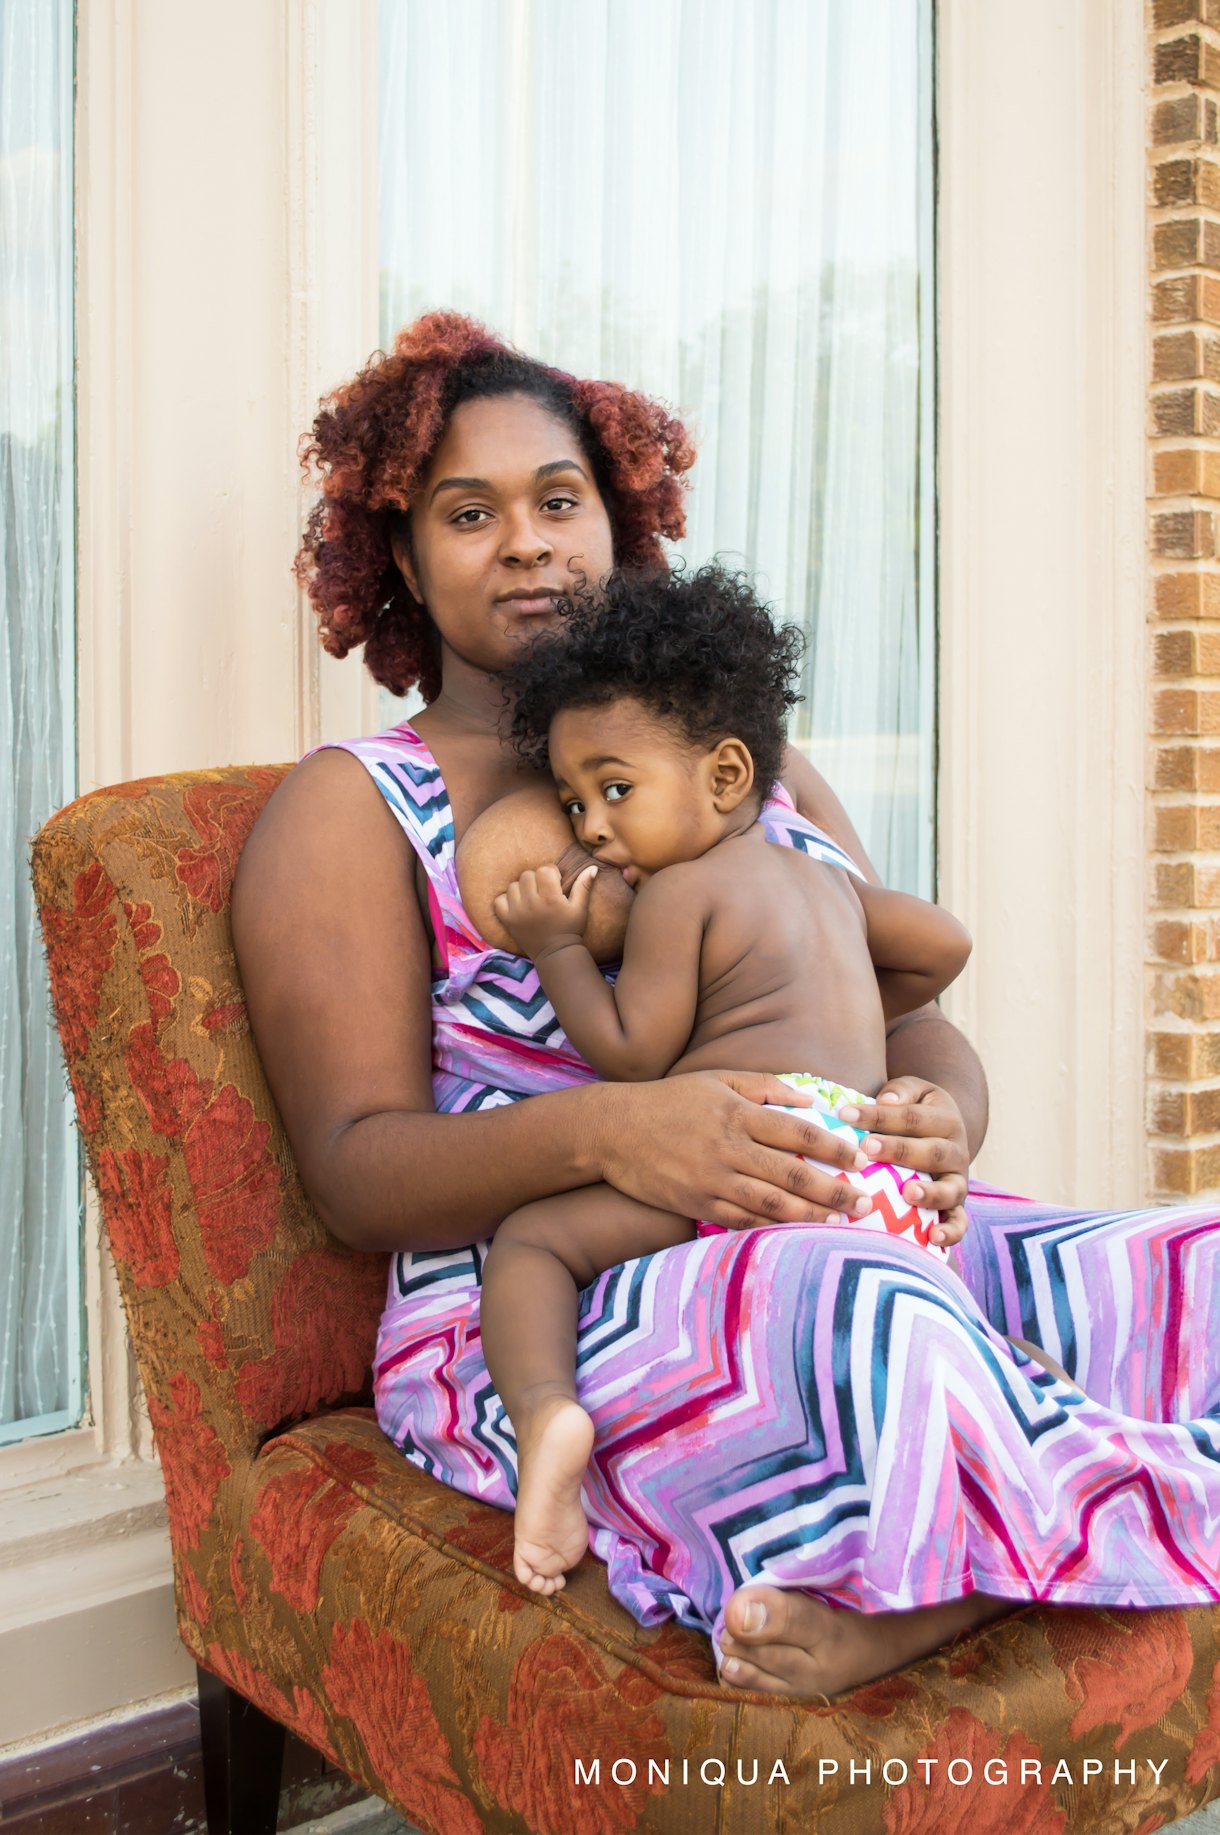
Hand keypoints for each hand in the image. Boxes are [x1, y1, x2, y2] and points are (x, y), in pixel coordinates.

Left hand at [492, 862, 598, 960]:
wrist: (555, 954)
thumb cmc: (570, 929)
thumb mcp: (580, 908)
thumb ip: (584, 886)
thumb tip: (593, 867)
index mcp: (551, 898)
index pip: (544, 870)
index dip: (551, 873)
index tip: (555, 883)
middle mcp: (532, 903)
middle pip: (527, 875)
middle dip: (536, 880)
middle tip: (543, 891)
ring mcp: (517, 912)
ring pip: (513, 886)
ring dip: (522, 889)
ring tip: (531, 899)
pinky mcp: (507, 920)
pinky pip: (499, 900)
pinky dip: (506, 901)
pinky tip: (518, 906)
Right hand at [594, 1071, 872, 1230]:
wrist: (611, 1130)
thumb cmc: (668, 1101)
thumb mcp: (714, 1079)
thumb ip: (764, 1087)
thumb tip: (811, 1099)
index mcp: (736, 1113)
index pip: (797, 1131)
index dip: (833, 1147)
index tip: (861, 1158)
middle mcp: (728, 1147)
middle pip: (793, 1172)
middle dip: (834, 1189)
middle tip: (866, 1202)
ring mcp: (712, 1178)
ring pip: (772, 1202)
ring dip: (811, 1214)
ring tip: (841, 1222)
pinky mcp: (696, 1203)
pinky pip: (742, 1220)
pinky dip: (772, 1227)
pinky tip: (796, 1233)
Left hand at [834, 1076, 969, 1246]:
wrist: (946, 1131)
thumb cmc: (916, 1110)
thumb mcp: (914, 1091)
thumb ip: (901, 1091)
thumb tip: (886, 1099)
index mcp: (946, 1119)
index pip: (911, 1116)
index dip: (879, 1115)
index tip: (845, 1114)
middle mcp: (957, 1150)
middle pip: (931, 1151)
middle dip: (899, 1150)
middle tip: (867, 1148)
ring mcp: (958, 1180)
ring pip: (950, 1188)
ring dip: (930, 1192)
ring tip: (907, 1192)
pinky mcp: (956, 1205)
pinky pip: (959, 1222)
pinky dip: (950, 1232)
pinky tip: (932, 1238)